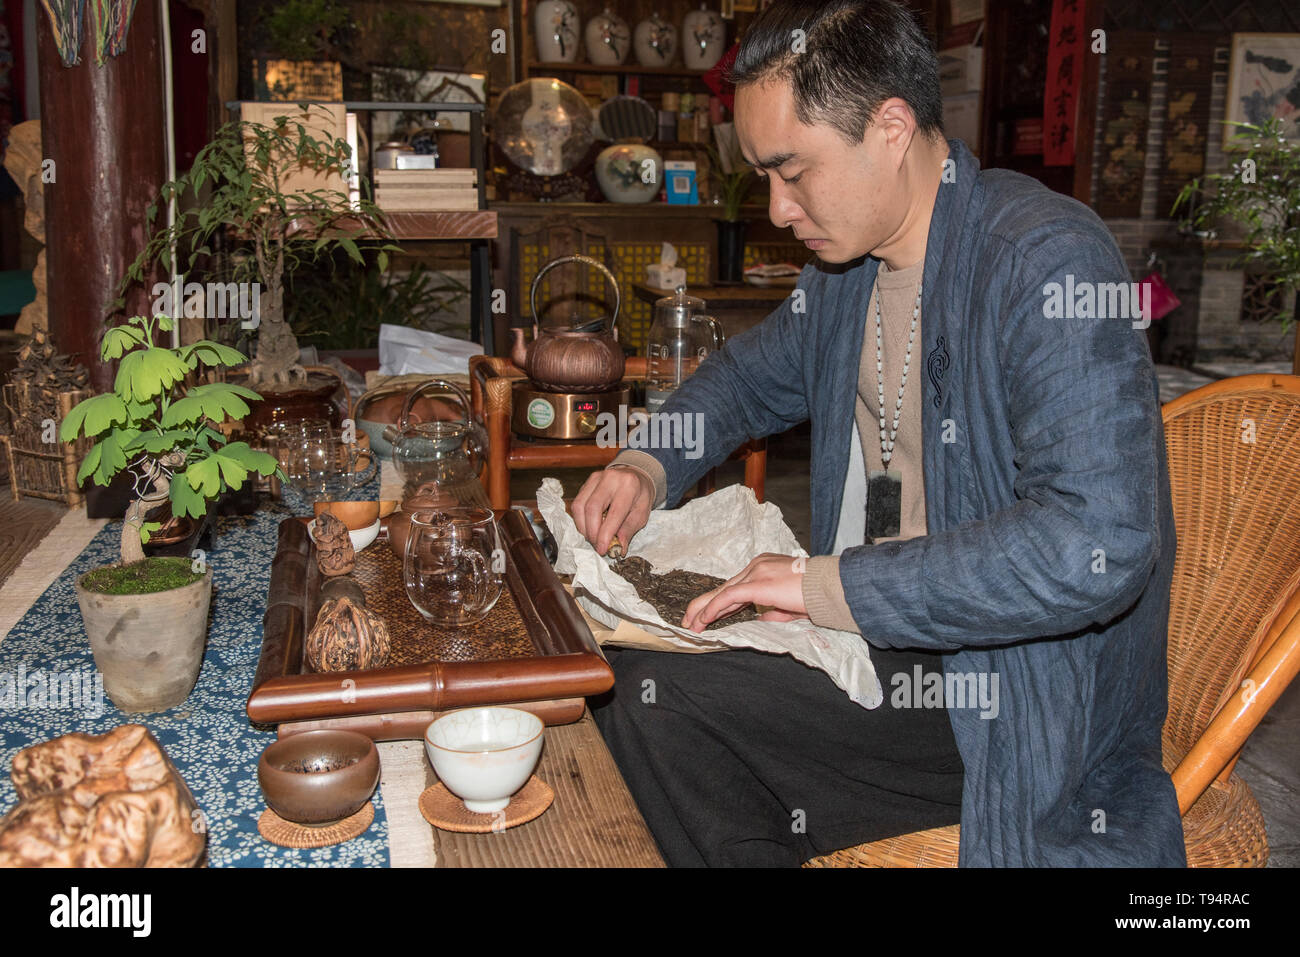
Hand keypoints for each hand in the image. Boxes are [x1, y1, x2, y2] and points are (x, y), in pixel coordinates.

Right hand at [572, 466, 654, 555]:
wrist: (636, 476)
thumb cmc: (640, 497)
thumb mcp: (642, 514)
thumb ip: (628, 530)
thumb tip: (618, 548)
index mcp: (629, 486)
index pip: (614, 512)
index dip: (605, 534)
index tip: (602, 550)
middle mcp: (610, 478)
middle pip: (592, 508)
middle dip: (591, 532)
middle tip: (596, 546)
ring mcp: (596, 478)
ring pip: (580, 505)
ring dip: (583, 527)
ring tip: (592, 538)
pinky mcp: (587, 482)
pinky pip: (577, 503)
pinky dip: (580, 519)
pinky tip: (589, 527)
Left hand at [681, 553, 808, 630]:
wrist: (829, 586)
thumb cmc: (815, 595)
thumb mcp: (789, 604)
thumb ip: (772, 610)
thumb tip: (760, 618)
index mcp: (764, 567)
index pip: (736, 586)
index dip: (719, 603)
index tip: (706, 616)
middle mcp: (757, 566)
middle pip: (724, 587)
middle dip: (704, 605)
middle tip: (689, 619)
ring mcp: (756, 572)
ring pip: (722, 591)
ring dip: (704, 609)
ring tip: (690, 624)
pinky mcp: (757, 583)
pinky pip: (729, 596)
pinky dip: (714, 608)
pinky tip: (704, 619)